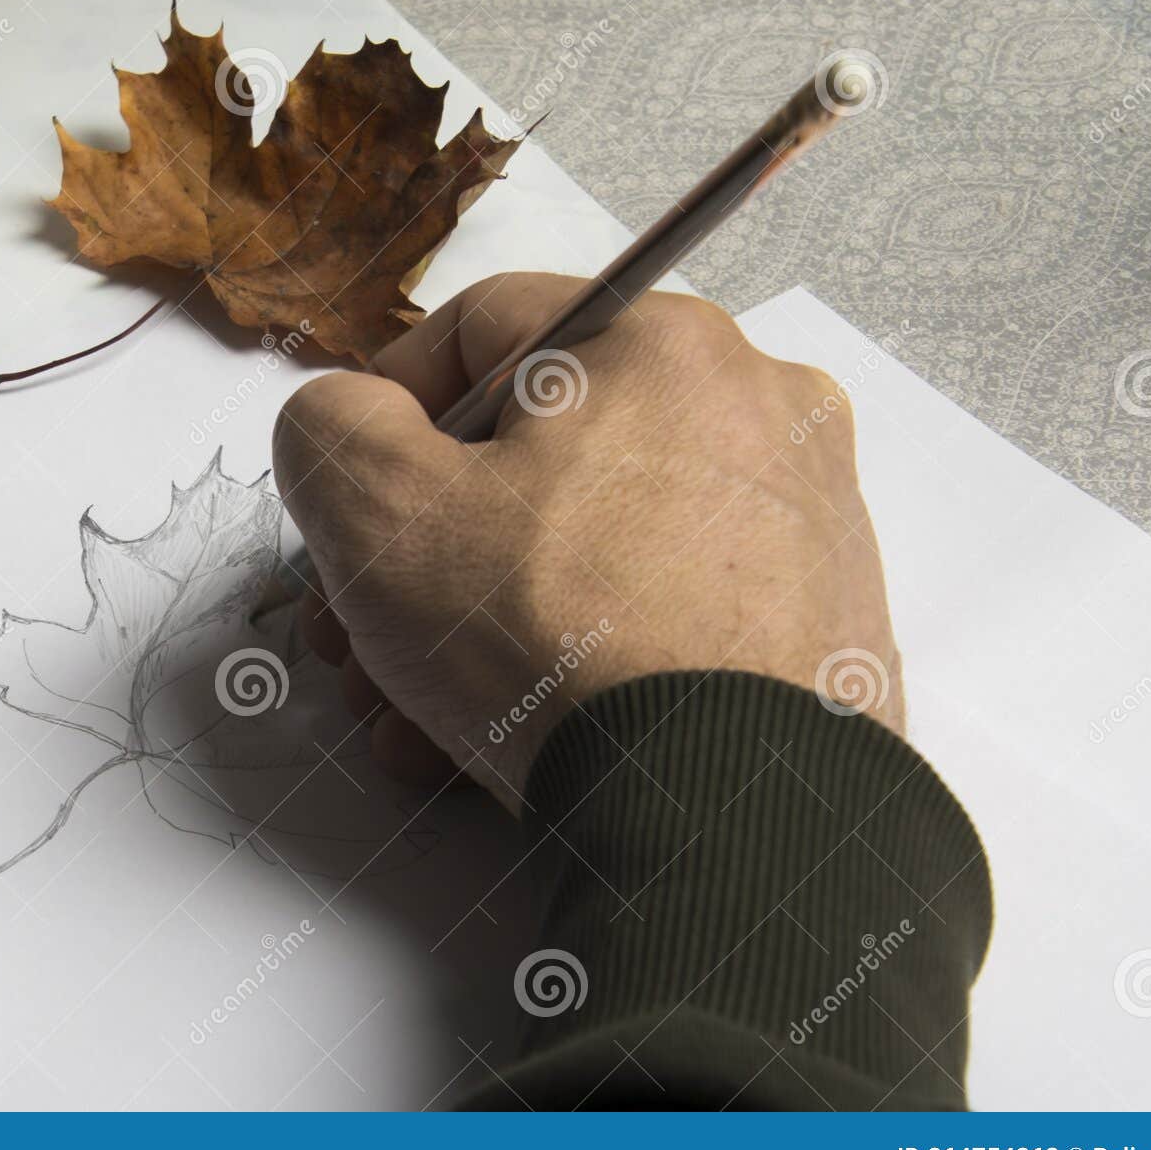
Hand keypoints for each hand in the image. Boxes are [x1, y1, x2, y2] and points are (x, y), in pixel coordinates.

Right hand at [271, 273, 903, 814]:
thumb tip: (348, 420)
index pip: (483, 332)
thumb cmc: (561, 645)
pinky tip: (509, 734)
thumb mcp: (381, 512)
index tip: (347, 497)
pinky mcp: (820, 618)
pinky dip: (580, 657)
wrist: (730, 817)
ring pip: (593, 545)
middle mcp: (755, 411)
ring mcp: (800, 520)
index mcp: (661, 344)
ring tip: (417, 711)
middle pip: (535, 459)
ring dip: (482, 621)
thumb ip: (330, 429)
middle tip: (364, 630)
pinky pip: (663, 610)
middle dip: (423, 552)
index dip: (385, 412)